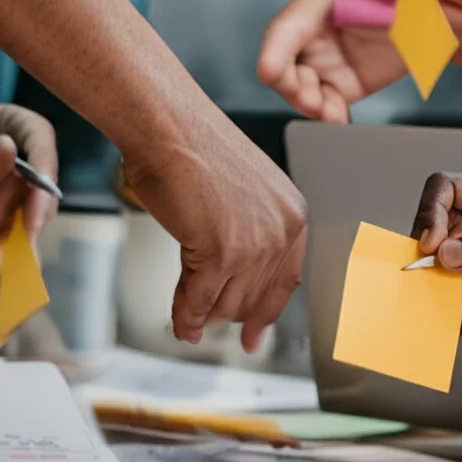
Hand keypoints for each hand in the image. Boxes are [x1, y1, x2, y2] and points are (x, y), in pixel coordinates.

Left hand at [0, 97, 58, 307]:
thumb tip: (5, 154)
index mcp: (30, 137)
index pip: (44, 159)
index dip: (43, 185)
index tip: (36, 209)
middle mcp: (33, 174)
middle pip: (40, 205)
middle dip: (28, 232)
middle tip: (16, 254)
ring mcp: (18, 203)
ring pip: (22, 236)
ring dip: (7, 261)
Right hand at [121, 110, 306, 353]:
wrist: (168, 126)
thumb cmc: (193, 147)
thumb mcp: (240, 193)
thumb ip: (247, 234)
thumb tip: (230, 283)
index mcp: (293, 213)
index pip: (286, 280)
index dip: (267, 312)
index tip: (256, 335)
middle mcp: (281, 230)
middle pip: (254, 298)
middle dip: (225, 312)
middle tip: (203, 318)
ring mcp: (253, 245)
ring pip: (227, 304)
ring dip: (204, 314)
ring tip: (186, 314)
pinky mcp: (220, 255)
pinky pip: (199, 301)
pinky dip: (185, 315)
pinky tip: (178, 321)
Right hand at [268, 0, 410, 119]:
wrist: (444, 18)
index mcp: (316, 1)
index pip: (284, 29)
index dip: (273, 51)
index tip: (269, 71)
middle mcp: (314, 33)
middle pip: (284, 64)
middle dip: (291, 85)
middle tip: (310, 100)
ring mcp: (327, 60)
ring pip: (301, 88)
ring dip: (308, 103)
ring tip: (327, 112)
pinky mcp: (344, 84)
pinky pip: (326, 104)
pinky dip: (328, 115)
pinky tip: (337, 117)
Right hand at [411, 173, 461, 341]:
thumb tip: (447, 253)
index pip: (447, 189)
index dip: (431, 210)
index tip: (431, 243)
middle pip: (433, 229)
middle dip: (430, 258)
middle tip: (438, 279)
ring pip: (436, 267)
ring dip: (442, 293)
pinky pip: (450, 298)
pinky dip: (457, 315)